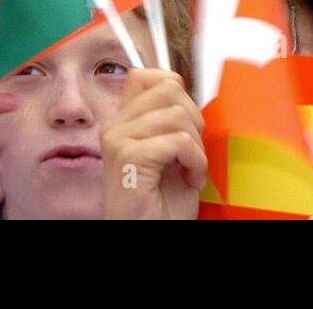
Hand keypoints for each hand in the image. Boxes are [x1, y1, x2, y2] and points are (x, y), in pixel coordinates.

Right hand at [100, 69, 205, 220]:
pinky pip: (178, 141)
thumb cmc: (161, 206)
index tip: (185, 125)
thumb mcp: (170, 153)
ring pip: (176, 113)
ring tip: (190, 170)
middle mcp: (116, 126)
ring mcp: (118, 140)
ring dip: (196, 146)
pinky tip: (190, 180)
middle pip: (168, 88)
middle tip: (190, 151)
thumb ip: (171, 122)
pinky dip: (195, 161)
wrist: (149, 235)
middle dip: (193, 119)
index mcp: (124, 122)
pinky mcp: (128, 157)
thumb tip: (187, 96)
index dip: (175, 91)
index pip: (147, 76)